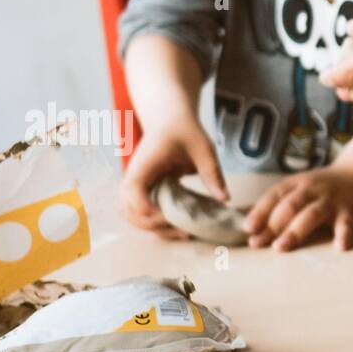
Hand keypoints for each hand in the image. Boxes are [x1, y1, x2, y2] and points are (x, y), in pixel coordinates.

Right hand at [120, 116, 226, 238]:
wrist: (171, 118)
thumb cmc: (185, 130)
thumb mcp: (203, 148)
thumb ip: (212, 173)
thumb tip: (224, 198)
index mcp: (144, 165)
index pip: (133, 193)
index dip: (148, 211)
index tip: (171, 219)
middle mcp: (134, 176)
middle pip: (128, 210)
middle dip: (152, 226)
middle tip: (182, 232)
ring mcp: (136, 184)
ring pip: (131, 214)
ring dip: (152, 227)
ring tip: (181, 233)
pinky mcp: (143, 188)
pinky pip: (140, 211)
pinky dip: (154, 222)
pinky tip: (177, 224)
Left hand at [242, 167, 352, 251]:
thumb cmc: (323, 190)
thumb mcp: (300, 191)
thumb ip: (280, 208)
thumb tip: (253, 233)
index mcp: (296, 184)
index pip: (274, 197)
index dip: (259, 212)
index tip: (247, 229)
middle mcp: (312, 190)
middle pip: (290, 206)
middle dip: (273, 225)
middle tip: (258, 243)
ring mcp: (331, 200)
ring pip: (311, 215)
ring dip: (295, 231)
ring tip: (281, 247)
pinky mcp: (350, 211)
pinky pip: (345, 224)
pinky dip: (343, 235)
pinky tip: (340, 247)